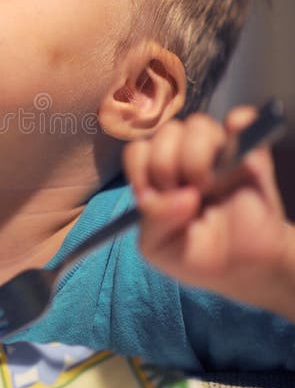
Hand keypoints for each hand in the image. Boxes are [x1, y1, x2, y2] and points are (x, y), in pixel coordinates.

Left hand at [123, 107, 292, 313]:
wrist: (245, 267)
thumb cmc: (197, 254)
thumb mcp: (158, 248)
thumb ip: (153, 221)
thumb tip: (180, 194)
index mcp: (157, 175)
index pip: (138, 150)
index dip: (141, 170)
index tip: (153, 196)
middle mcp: (183, 155)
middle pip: (165, 133)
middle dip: (167, 168)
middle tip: (185, 199)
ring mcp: (217, 151)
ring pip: (197, 126)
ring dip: (197, 159)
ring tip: (208, 188)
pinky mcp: (250, 151)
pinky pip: (242, 120)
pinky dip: (238, 128)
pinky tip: (234, 160)